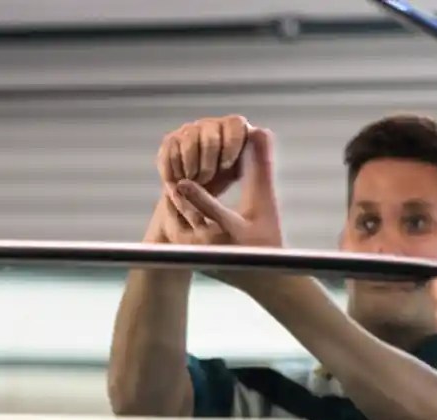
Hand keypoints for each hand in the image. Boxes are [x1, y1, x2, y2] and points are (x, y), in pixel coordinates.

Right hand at [157, 114, 250, 195]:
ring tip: (193, 182)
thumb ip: (258, 158)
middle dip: (208, 162)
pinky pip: (171, 153)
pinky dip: (175, 171)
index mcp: (234, 128)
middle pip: (210, 136)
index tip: (226, 166)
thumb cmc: (225, 182)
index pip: (235, 124)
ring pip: (189, 143)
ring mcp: (189, 130)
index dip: (230, 144)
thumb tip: (260, 132)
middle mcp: (211, 125)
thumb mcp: (245, 175)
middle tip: (206, 180)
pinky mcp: (170, 141)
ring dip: (191, 167)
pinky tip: (179, 181)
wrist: (193, 194)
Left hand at [166, 126, 284, 248]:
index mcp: (237, 234)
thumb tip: (260, 131)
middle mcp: (216, 247)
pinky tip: (172, 200)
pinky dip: (173, 215)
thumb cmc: (264, 233)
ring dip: (174, 206)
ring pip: (179, 226)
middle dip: (180, 200)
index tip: (182, 182)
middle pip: (191, 220)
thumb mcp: (264, 202)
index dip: (200, 198)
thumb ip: (260, 166)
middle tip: (172, 180)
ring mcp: (200, 254)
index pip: (216, 215)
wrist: (258, 271)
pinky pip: (175, 232)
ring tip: (172, 186)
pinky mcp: (189, 258)